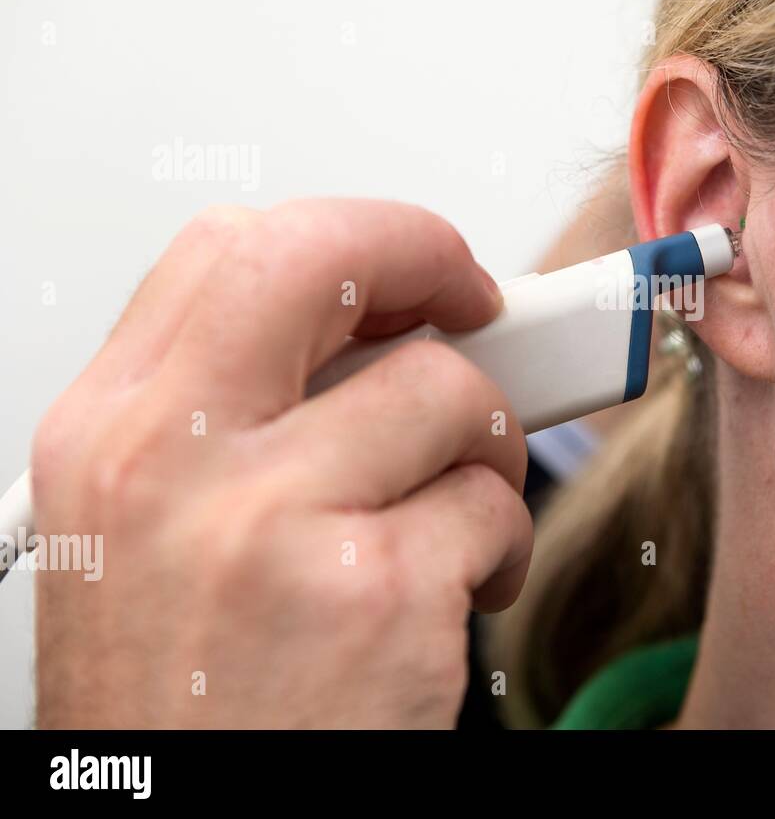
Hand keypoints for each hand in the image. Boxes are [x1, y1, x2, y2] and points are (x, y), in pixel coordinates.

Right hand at [31, 199, 530, 726]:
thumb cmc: (191, 702)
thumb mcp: (156, 537)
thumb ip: (246, 417)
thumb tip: (378, 327)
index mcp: (110, 436)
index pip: (236, 246)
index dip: (351, 236)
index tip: (408, 266)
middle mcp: (172, 465)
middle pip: (335, 260)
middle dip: (435, 259)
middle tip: (481, 304)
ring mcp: (273, 525)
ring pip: (453, 393)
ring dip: (484, 453)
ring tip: (450, 522)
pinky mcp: (374, 595)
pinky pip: (494, 505)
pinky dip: (499, 546)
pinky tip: (453, 599)